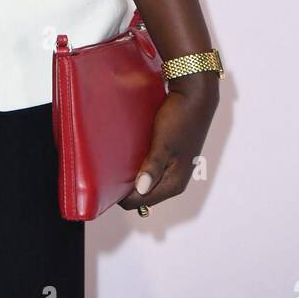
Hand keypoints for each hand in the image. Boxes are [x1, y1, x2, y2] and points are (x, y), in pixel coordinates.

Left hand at [118, 74, 219, 212]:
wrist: (195, 95)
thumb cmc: (180, 118)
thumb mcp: (164, 143)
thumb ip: (153, 167)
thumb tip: (141, 189)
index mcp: (174, 183)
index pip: (141, 202)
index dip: (121, 196)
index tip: (103, 184)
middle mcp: (176, 181)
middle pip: (143, 195)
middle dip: (125, 188)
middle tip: (105, 172)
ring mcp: (175, 169)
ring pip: (146, 182)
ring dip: (131, 176)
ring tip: (114, 163)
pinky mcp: (172, 158)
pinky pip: (150, 170)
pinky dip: (138, 166)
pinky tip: (128, 154)